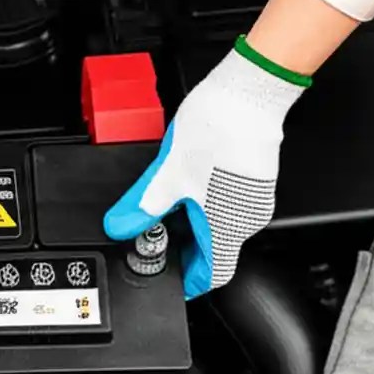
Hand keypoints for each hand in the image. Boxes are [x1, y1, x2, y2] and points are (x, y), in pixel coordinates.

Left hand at [102, 46, 304, 299]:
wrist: (249, 90)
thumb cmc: (218, 128)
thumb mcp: (166, 174)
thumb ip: (141, 207)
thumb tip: (120, 227)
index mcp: (225, 228)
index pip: (209, 276)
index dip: (186, 283)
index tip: (168, 279)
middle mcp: (245, 220)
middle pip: (212, 251)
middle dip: (181, 247)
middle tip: (154, 236)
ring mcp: (253, 200)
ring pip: (218, 227)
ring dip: (191, 223)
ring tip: (165, 205)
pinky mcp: (253, 180)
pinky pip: (226, 205)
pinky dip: (204, 205)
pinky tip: (185, 185)